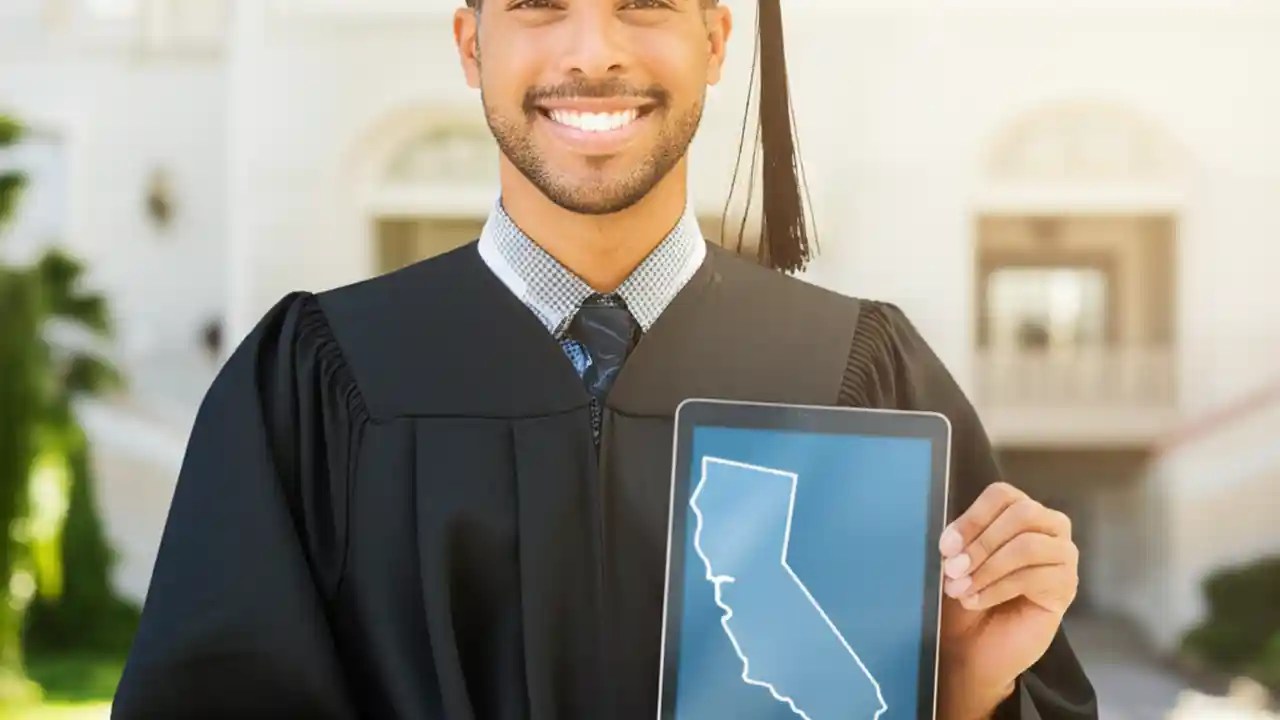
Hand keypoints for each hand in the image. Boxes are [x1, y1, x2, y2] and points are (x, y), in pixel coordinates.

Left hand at [936, 482, 1079, 718]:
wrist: (973, 648)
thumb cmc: (963, 597)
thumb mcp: (955, 562)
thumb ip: (959, 542)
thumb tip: (952, 541)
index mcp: (1018, 512)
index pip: (1002, 495)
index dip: (972, 517)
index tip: (946, 546)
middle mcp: (1048, 527)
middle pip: (1022, 513)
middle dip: (981, 542)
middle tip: (953, 569)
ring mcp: (1062, 556)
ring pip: (1028, 546)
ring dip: (987, 567)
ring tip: (961, 589)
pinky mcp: (1066, 587)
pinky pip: (1034, 577)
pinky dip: (998, 588)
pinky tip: (976, 601)